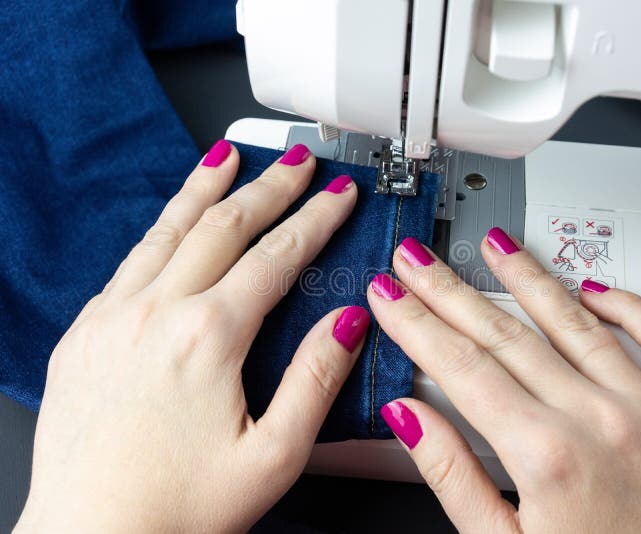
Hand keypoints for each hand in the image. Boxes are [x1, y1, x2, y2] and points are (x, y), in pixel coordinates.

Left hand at [15, 142, 368, 532]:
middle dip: (270, 186)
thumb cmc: (177, 510)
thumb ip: (317, 378)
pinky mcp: (83, 335)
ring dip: (206, 187)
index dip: (317, 217)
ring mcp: (111, 318)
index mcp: (208, 337)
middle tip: (299, 162)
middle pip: (224, 225)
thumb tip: (347, 320)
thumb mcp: (275, 455)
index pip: (277, 254)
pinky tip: (174, 222)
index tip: (339, 193)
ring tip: (228, 156)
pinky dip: (161, 228)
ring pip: (168, 229)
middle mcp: (154, 314)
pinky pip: (130, 261)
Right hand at [368, 230, 640, 532]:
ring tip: (494, 246)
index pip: (461, 367)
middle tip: (417, 258)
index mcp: (547, 456)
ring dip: (527, 278)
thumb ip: (452, 475)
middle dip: (450, 290)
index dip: (416, 324)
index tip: (389, 294)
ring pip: (575, 322)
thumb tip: (408, 417)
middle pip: (505, 335)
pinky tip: (593, 288)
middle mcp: (600, 421)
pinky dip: (629, 306)